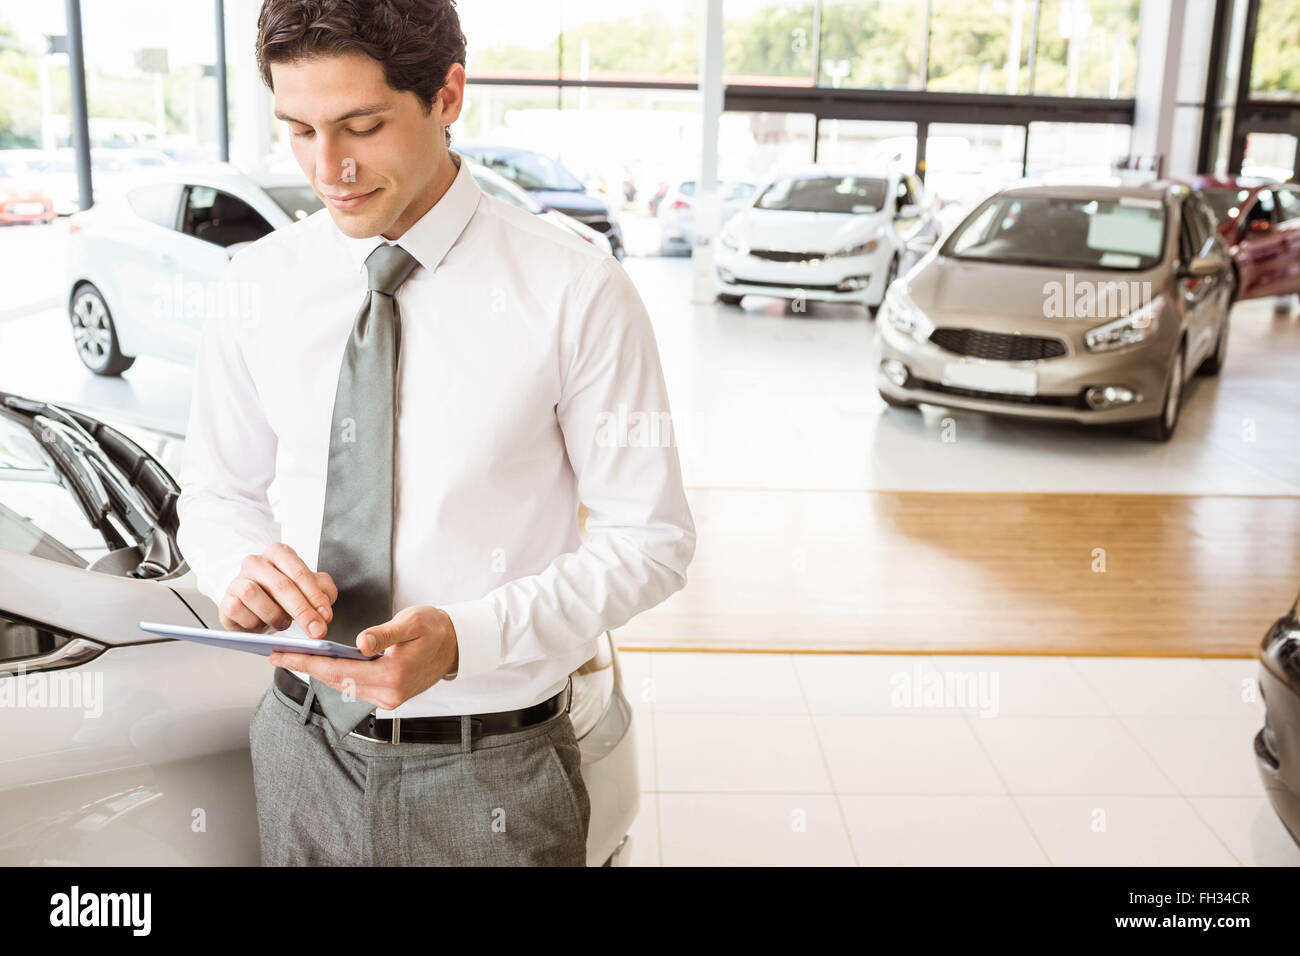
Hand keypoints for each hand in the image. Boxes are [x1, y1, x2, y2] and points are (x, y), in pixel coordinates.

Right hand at [219, 542, 335, 638]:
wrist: (254, 608)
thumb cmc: (281, 596)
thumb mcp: (307, 589)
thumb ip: (323, 592)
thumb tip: (324, 609)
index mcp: (279, 553)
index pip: (299, 572)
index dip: (314, 596)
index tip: (325, 616)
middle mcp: (256, 562)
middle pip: (281, 585)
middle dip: (302, 611)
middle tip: (315, 630)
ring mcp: (238, 579)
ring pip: (253, 594)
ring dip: (274, 615)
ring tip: (282, 623)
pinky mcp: (225, 599)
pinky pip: (237, 609)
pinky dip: (252, 621)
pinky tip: (260, 624)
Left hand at [268, 605, 458, 709]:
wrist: (457, 646)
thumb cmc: (436, 628)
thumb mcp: (412, 622)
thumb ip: (385, 633)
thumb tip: (359, 644)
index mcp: (394, 674)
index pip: (339, 670)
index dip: (307, 662)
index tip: (281, 656)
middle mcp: (389, 693)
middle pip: (337, 681)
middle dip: (306, 667)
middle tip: (277, 655)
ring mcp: (389, 699)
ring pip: (344, 687)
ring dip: (319, 672)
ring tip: (294, 658)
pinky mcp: (389, 698)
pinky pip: (355, 688)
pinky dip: (337, 676)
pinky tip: (323, 664)